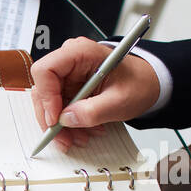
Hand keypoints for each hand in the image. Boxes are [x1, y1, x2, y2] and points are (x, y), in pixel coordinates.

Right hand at [30, 37, 160, 149]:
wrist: (147, 84)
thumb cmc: (139, 83)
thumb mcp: (120, 101)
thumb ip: (93, 111)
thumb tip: (67, 120)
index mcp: (81, 52)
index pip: (46, 70)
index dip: (46, 96)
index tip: (56, 119)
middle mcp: (70, 60)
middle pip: (42, 89)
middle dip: (51, 118)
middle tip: (63, 138)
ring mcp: (67, 74)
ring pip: (47, 102)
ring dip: (59, 125)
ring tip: (77, 138)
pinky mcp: (68, 87)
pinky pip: (57, 108)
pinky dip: (66, 123)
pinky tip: (80, 130)